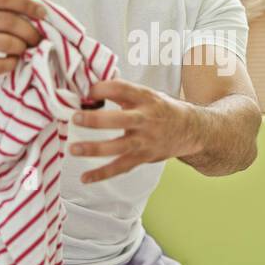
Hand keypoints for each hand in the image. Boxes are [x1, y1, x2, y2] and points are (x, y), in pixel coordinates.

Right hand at [0, 0, 46, 84]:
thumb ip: (0, 8)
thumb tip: (37, 9)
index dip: (27, 4)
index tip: (43, 13)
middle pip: (8, 21)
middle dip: (30, 30)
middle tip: (38, 38)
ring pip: (6, 42)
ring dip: (22, 47)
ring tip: (25, 49)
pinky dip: (11, 63)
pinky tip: (12, 61)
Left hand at [68, 79, 201, 183]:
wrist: (190, 129)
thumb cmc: (162, 109)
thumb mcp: (147, 94)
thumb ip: (122, 93)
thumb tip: (89, 87)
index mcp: (146, 98)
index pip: (122, 89)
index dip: (102, 88)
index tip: (85, 90)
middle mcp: (146, 119)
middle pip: (120, 120)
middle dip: (96, 119)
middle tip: (75, 118)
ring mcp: (145, 140)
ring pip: (118, 147)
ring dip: (94, 148)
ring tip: (73, 148)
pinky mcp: (143, 157)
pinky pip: (121, 167)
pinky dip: (102, 174)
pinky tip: (86, 177)